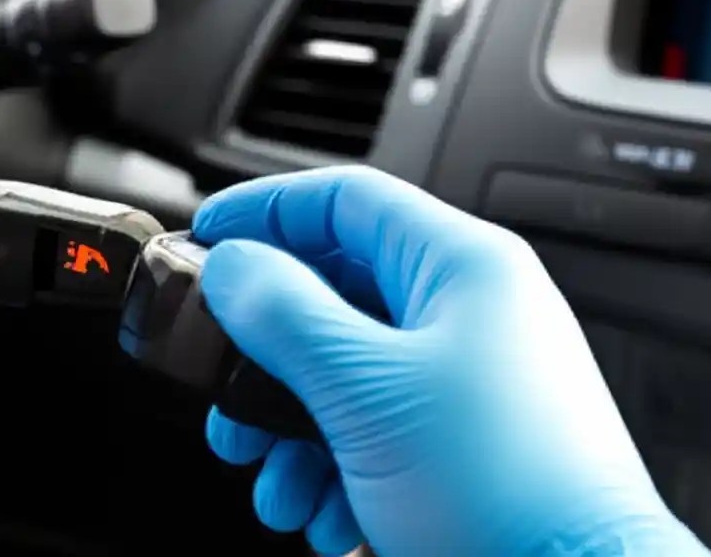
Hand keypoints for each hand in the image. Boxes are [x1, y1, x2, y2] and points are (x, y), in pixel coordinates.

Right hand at [193, 166, 709, 555]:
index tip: (205, 239)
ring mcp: (470, 376)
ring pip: (342, 372)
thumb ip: (283, 315)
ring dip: (289, 429)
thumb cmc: (505, 491)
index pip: (345, 198)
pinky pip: (373, 427)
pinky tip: (324, 512)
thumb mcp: (365, 391)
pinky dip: (332, 466)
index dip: (264, 210)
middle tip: (221, 391)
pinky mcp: (465, 439)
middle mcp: (468, 311)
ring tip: (274, 483)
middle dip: (263, 355)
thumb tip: (232, 267)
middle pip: (332, 295)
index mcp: (460, 267)